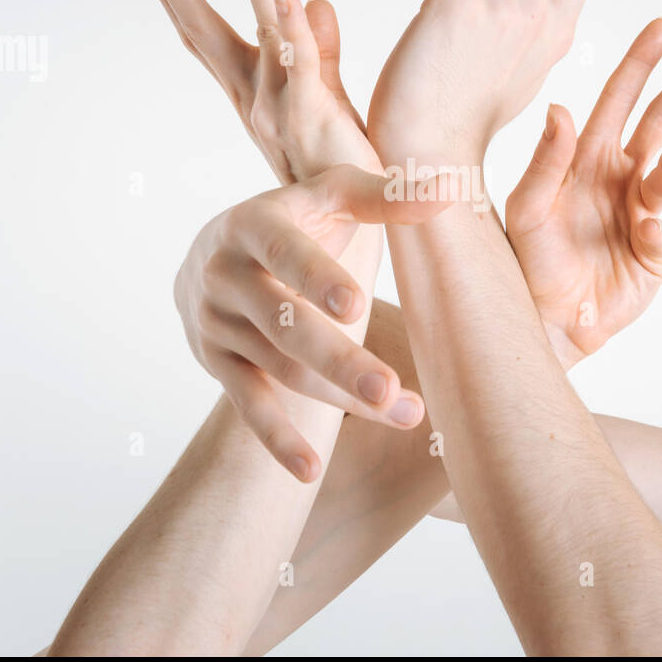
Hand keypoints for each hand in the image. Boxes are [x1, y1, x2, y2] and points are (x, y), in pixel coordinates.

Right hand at [136, 0, 378, 179]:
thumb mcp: (325, 98)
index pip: (207, 35)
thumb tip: (314, 0)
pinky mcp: (313, 120)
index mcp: (253, 91)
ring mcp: (279, 110)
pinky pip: (303, 69)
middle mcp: (255, 98)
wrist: (357, 228)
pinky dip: (295, 33)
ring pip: (267, 34)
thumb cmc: (337, 167)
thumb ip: (321, 51)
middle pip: (209, 34)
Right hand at [175, 164, 449, 480]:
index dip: (316, 278)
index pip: (285, 253)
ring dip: (341, 399)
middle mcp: (226, 275)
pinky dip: (277, 440)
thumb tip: (449, 191)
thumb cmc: (296, 218)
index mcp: (256, 224)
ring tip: (406, 415)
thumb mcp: (332, 195)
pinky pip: (248, 405)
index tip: (355, 305)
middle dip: (339, 360)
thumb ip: (386, 197)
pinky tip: (310, 470)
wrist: (212, 252)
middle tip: (390, 389)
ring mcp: (218, 323)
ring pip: (282, 370)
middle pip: (285, 326)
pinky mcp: (217, 363)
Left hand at [505, 20, 661, 368]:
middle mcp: (619, 178)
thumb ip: (546, 162)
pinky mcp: (654, 254)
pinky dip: (656, 235)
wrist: (540, 322)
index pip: (618, 100)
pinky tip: (644, 239)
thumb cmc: (526, 260)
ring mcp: (640, 214)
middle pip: (659, 121)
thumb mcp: (527, 207)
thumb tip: (562, 109)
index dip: (640, 64)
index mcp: (587, 157)